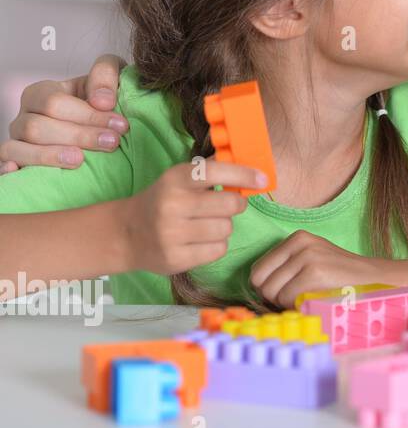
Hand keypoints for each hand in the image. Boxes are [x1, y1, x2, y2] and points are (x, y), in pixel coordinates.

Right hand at [0, 54, 127, 172]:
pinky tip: (18, 171)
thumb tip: (103, 102)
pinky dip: (9, 169)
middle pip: (37, 127)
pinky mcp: (16, 160)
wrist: (101, 123)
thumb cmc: (101, 100)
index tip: (120, 125)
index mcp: (41, 93)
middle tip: (111, 143)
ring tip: (79, 160)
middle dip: (78, 136)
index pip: (55, 103)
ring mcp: (17, 140)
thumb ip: (105, 76)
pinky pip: (5, 163)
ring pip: (18, 148)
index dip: (88, 115)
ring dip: (49, 156)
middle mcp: (24, 116)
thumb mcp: (108, 78)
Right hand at [120, 160, 266, 274]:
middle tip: (228, 206)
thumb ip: (210, 173)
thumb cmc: (163, 202)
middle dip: (236, 205)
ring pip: (226, 229)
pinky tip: (201, 241)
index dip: (243, 175)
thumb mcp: (178, 180)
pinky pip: (218, 250)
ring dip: (224, 227)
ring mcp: (171, 234)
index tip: (262, 180)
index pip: (215, 172)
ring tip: (207, 224)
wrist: (125, 234)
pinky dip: (216, 245)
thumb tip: (252, 168)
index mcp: (175, 180)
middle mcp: (171, 205)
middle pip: (230, 205)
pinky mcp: (175, 259)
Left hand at [249, 231, 386, 309]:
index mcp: (296, 238)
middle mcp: (300, 242)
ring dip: (285, 302)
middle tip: (296, 298)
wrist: (376, 280)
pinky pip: (286, 298)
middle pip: (259, 281)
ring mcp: (307, 256)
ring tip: (307, 298)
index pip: (258, 270)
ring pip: (271, 291)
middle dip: (273, 297)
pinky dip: (297, 305)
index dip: (268, 288)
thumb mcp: (312, 262)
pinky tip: (315, 300)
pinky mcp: (315, 271)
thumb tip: (255, 288)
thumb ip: (285, 269)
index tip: (286, 293)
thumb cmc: (341, 279)